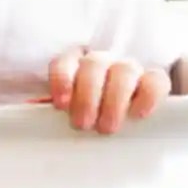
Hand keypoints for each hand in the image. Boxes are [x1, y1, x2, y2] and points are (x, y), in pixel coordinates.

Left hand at [47, 47, 170, 134]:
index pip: (66, 61)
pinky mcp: (155, 81)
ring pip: (125, 69)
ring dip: (114, 100)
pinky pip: (156, 80)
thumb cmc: (88, 115)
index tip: (61, 105)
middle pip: (94, 64)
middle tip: (83, 123)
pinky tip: (138, 113)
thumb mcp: (69, 111)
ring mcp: (130, 69)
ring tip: (107, 126)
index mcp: (76, 65)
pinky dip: (147, 96)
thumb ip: (52, 110)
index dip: (62, 79)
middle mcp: (103, 62)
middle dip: (87, 96)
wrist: (126, 117)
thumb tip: (32, 114)